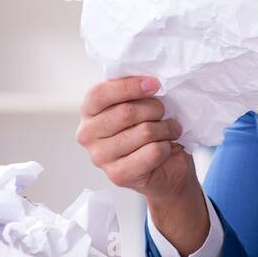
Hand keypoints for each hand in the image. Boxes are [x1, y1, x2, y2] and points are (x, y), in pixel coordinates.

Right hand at [76, 76, 207, 254]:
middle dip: (155, 108)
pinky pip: (152, 152)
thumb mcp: (139, 104)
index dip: (130, 86)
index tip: (155, 85)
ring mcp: (100, 157)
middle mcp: (87, 135)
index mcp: (88, 112)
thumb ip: (135, 92)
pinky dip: (166, 147)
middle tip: (165, 112)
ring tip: (170, 130)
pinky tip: (165, 148)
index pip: (100, 93)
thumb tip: (149, 81)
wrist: (166, 168)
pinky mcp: (118, 175)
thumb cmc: (150, 131)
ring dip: (165, 128)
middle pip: (126, 112)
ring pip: (143, 131)